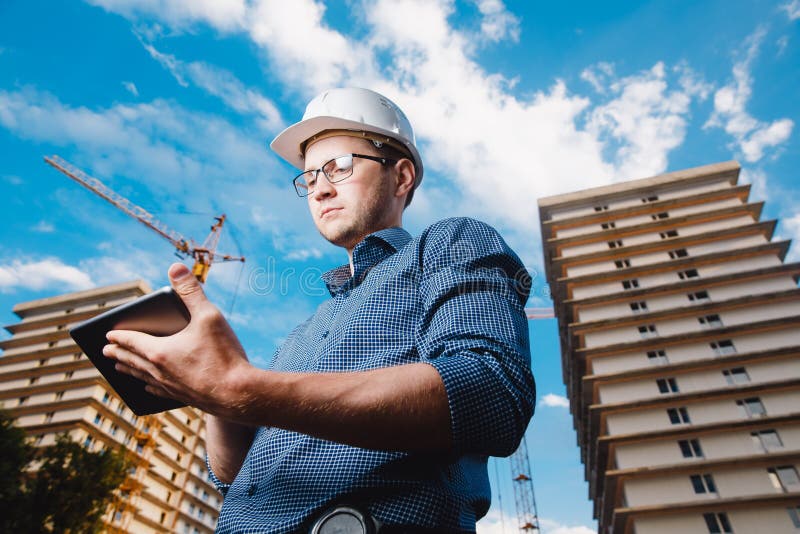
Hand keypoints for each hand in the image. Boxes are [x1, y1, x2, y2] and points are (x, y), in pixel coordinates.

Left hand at [103, 263, 251, 416]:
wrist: (239, 394)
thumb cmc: (224, 355)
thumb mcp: (209, 316)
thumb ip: (191, 291)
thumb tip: (175, 268)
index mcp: (160, 351)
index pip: (132, 341)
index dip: (119, 336)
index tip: (107, 335)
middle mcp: (159, 371)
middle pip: (132, 360)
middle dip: (118, 354)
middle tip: (106, 352)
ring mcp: (169, 387)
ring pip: (141, 377)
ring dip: (128, 370)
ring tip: (120, 368)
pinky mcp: (182, 397)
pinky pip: (157, 391)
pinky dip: (146, 386)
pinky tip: (148, 387)